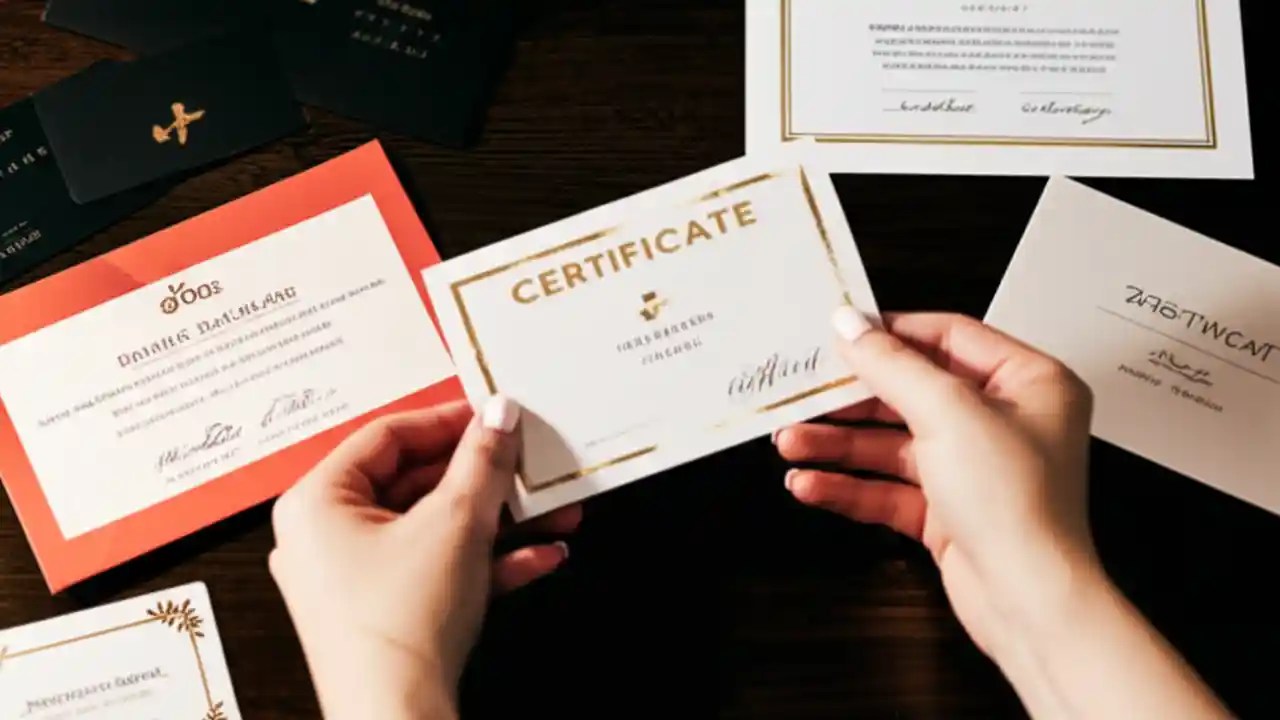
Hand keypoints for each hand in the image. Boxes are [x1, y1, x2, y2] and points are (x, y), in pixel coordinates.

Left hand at [269, 397, 580, 719]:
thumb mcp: (456, 523)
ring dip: (499, 521)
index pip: (387, 435)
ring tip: (552, 512)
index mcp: (318, 502)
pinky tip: (539, 557)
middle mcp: (325, 538)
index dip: (449, 421)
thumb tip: (499, 415)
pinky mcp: (385, 614)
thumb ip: (483, 461)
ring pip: (435, 529)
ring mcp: (353, 580)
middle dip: (487, 480)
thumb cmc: (401, 626)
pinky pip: (437, 568)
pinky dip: (485, 561)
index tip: (496, 416)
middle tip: (529, 463)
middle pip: (416, 483)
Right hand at [777, 310, 1227, 718]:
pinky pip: (889, 488)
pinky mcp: (950, 511)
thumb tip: (851, 325)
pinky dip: (849, 485)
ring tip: (791, 441)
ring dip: (839, 444)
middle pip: (912, 392)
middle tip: (804, 392)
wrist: (1029, 602)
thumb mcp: (948, 413)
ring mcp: (975, 469)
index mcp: (1029, 382)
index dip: (891, 333)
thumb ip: (892, 365)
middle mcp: (1005, 422)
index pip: (949, 337)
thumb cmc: (1019, 507)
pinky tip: (810, 483)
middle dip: (851, 399)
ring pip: (892, 444)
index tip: (840, 331)